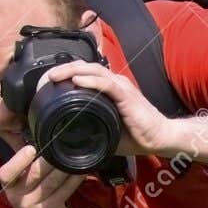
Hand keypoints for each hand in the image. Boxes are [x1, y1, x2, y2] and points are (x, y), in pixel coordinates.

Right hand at [0, 144, 84, 207]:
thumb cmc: (31, 201)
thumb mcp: (22, 187)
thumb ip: (27, 168)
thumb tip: (42, 141)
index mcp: (9, 186)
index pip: (7, 173)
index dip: (19, 160)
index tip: (31, 149)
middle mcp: (19, 196)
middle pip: (35, 174)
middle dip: (50, 159)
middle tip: (62, 144)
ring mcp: (35, 205)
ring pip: (53, 181)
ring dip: (66, 167)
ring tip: (76, 154)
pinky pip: (65, 190)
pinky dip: (74, 179)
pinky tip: (81, 171)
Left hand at [41, 61, 178, 156]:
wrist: (160, 138)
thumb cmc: (136, 135)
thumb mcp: (107, 132)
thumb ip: (90, 131)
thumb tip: (70, 140)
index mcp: (110, 88)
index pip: (85, 73)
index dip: (67, 73)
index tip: (49, 82)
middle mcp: (115, 83)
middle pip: (86, 67)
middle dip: (64, 69)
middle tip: (47, 77)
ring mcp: (121, 87)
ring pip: (94, 71)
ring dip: (73, 71)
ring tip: (56, 76)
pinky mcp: (127, 96)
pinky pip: (107, 84)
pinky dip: (91, 81)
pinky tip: (78, 82)